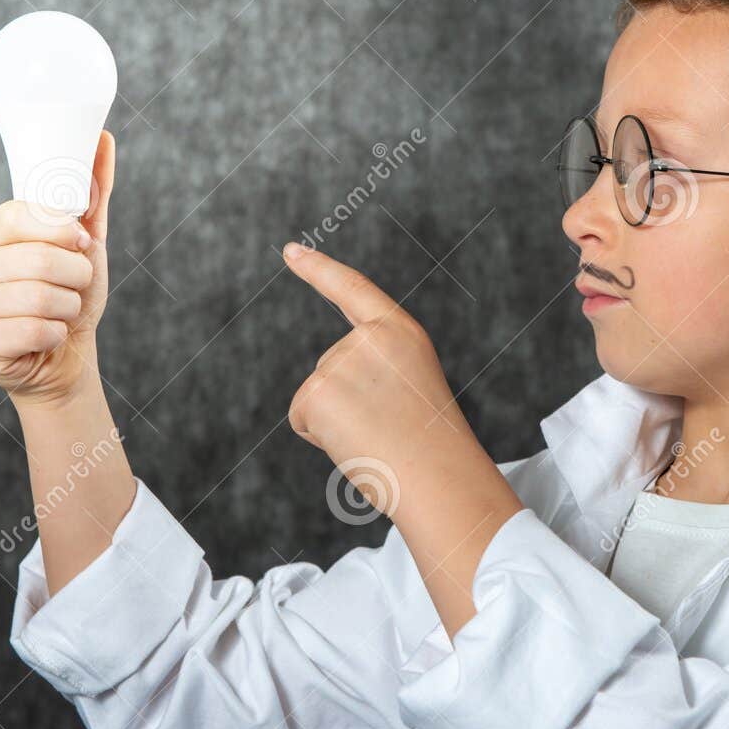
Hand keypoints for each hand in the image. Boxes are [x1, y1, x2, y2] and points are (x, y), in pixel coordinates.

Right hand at [0, 131, 115, 406]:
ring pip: (39, 297)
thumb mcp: (86, 240)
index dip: (60, 229)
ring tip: (61, 310)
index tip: (81, 240)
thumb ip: (92, 192)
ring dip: (68, 307)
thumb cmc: (71, 292)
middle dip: (76, 276)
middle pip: (39, 259)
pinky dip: (55, 335)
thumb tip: (104, 138)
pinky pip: (34, 331)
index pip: (19, 213)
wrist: (64, 354)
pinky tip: (46, 336)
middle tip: (74, 284)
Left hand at [282, 241, 480, 511]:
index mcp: (401, 333)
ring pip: (317, 396)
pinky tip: (354, 443)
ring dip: (338, 424)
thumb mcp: (410, 391)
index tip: (291, 250)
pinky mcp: (316, 392)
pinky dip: (320, 437)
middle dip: (348, 404)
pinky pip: (302, 417)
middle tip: (390, 429)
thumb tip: (328, 393)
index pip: (353, 291)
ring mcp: (341, 362)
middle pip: (331, 367)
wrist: (438, 478)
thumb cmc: (431, 448)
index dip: (319, 270)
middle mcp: (369, 338)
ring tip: (378, 437)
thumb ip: (374, 373)